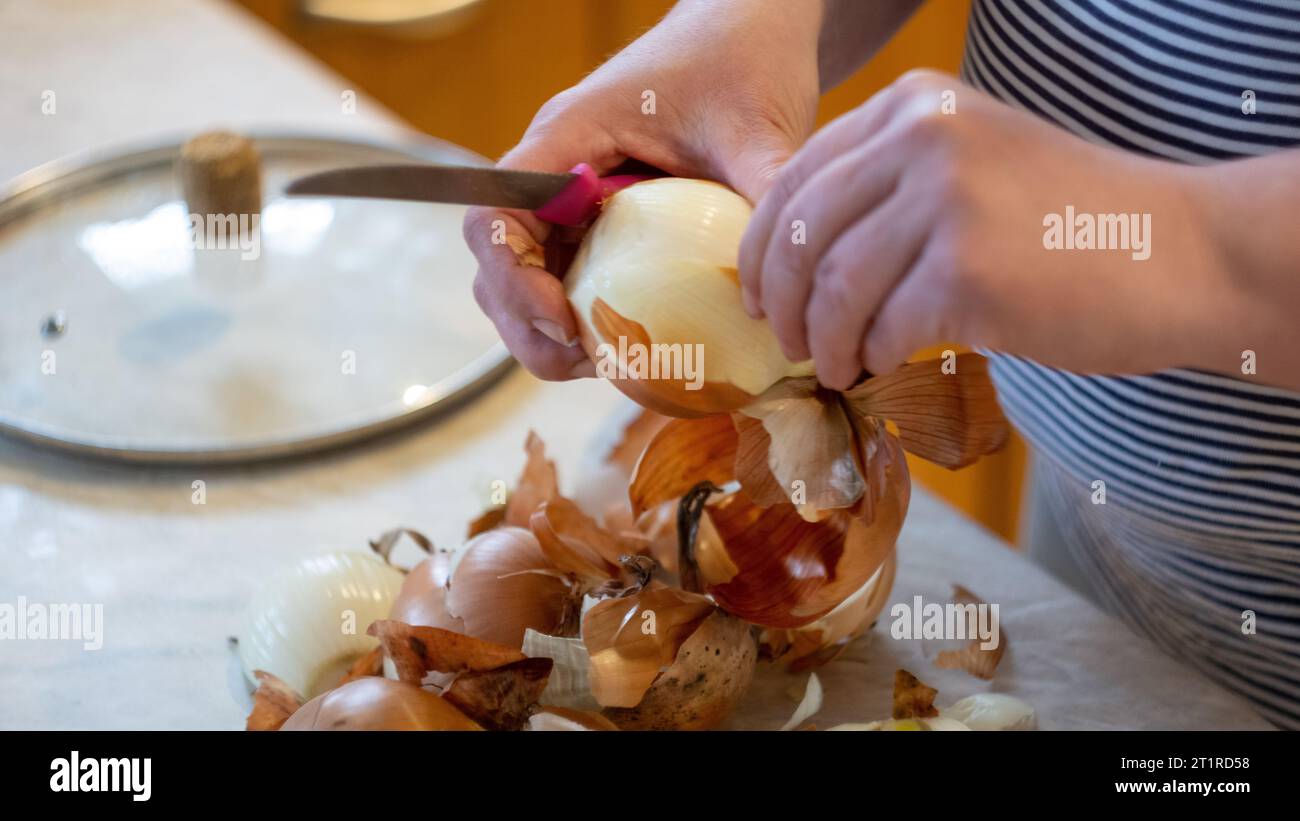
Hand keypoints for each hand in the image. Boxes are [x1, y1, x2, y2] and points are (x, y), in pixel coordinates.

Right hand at [463, 0, 819, 379]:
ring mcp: (575, 201)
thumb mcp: (760, 128)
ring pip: (527, 281)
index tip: (564, 323)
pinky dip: (589, 320)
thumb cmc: (745, 60)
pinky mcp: (603, 222)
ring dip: (550, 333)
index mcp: (567, 136)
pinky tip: (636, 347)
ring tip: (609, 366)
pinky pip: (573, 279)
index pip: (495, 213)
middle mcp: (555, 171)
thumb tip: (779, 293)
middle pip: (496, 264)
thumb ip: (766, 195)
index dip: (512, 278)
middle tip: (585, 365)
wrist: (753, 31)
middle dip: (525, 326)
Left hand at [739, 70, 1223, 388]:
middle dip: (780, 300)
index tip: (757, 295)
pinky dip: (869, 356)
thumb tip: (794, 258)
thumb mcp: (973, 168)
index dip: (761, 247)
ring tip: (836, 366)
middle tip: (786, 343)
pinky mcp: (966, 271)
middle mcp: (921, 137)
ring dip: (824, 340)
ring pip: (832, 288)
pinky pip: (880, 328)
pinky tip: (878, 367)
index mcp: (914, 106)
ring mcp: (944, 200)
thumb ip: (890, 189)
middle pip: (799, 233)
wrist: (1183, 254)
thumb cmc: (1073, 226)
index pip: (796, 177)